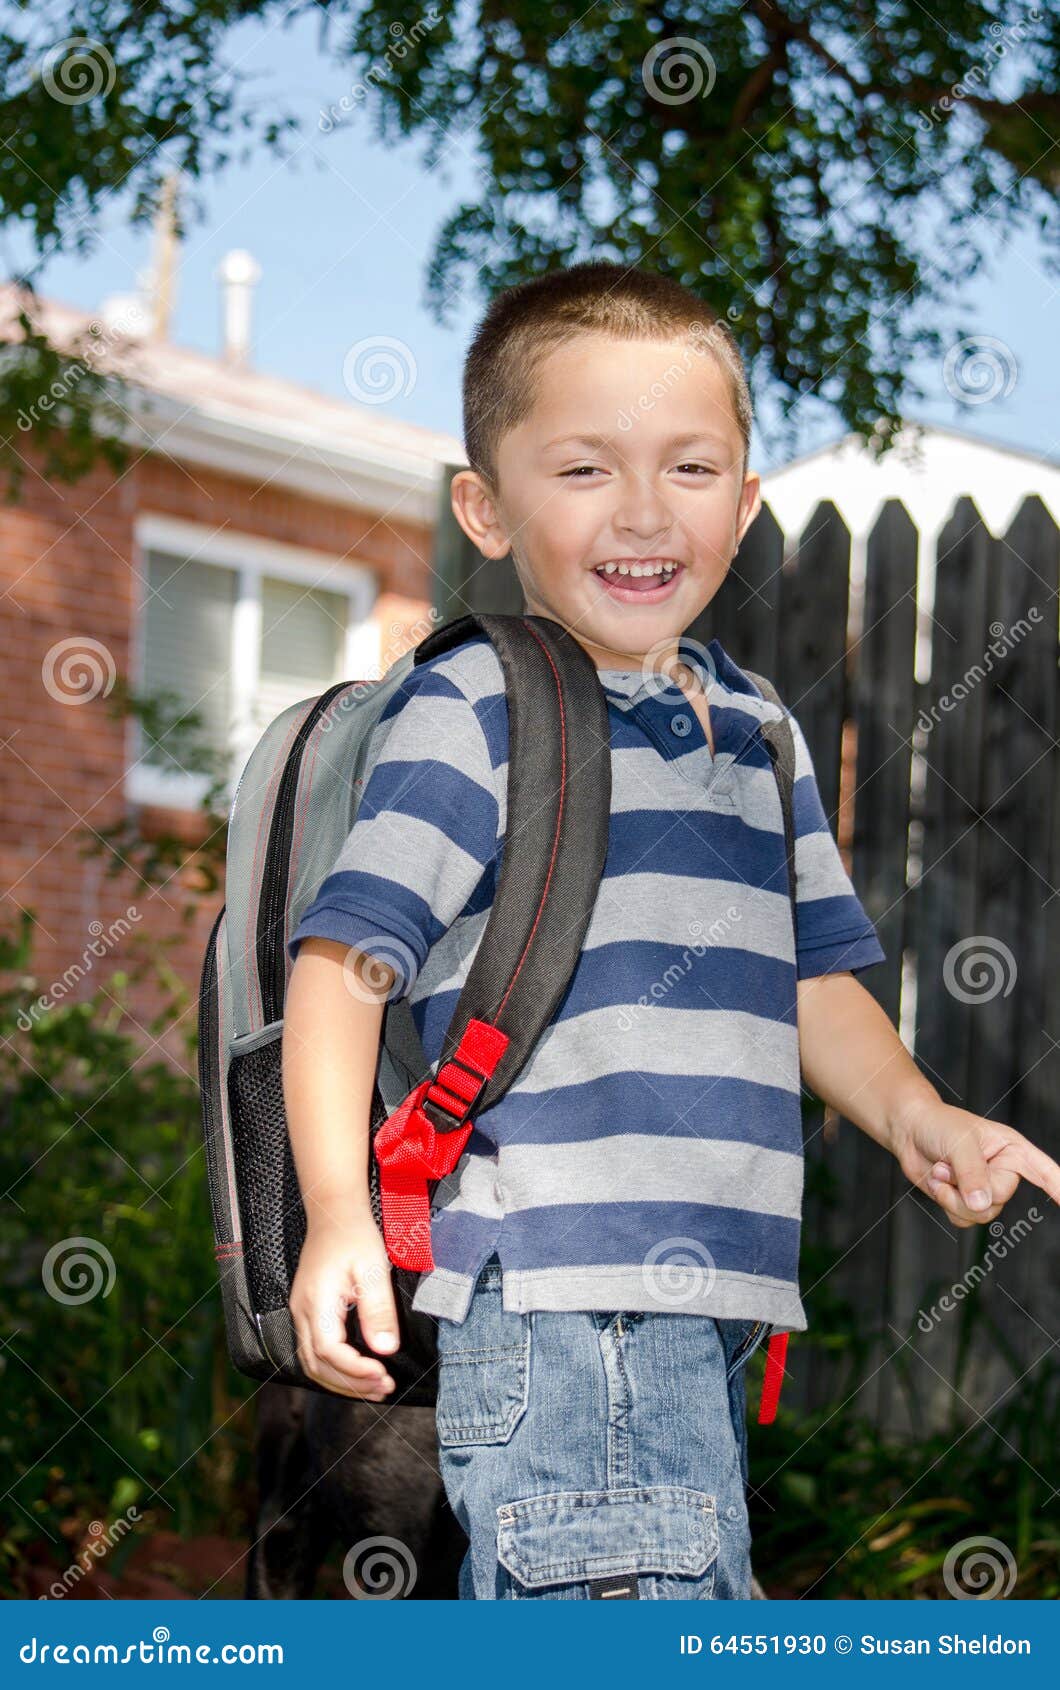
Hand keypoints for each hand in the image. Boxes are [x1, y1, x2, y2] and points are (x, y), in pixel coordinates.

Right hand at [289, 1212, 400, 1398]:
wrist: (334, 1213)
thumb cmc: (355, 1235)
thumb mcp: (373, 1269)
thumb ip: (378, 1310)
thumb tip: (385, 1350)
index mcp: (316, 1301)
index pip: (328, 1351)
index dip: (354, 1370)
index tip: (383, 1374)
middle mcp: (301, 1311)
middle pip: (317, 1365)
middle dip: (350, 1384)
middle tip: (384, 1388)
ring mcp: (300, 1312)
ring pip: (312, 1362)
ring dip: (342, 1381)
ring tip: (375, 1387)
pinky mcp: (307, 1312)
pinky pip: (314, 1351)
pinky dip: (334, 1369)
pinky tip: (357, 1371)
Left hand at [893, 1096, 1059, 1227]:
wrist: (909, 1131)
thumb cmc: (938, 1125)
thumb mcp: (959, 1143)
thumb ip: (973, 1174)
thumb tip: (981, 1205)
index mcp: (1012, 1149)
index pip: (1043, 1172)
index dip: (1059, 1188)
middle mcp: (1002, 1170)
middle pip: (1000, 1197)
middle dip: (969, 1186)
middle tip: (949, 1164)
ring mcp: (984, 1188)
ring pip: (981, 1214)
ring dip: (953, 1197)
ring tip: (942, 1171)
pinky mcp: (965, 1201)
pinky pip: (964, 1220)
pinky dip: (946, 1204)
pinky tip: (938, 1183)